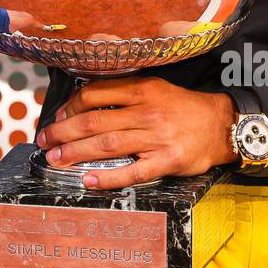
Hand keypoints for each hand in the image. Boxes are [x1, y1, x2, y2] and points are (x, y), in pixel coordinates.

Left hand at [34, 75, 236, 189]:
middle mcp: (147, 112)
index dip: (70, 107)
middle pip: (95, 122)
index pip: (95, 95)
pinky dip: (108, 177)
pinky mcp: (167, 161)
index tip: (57, 118)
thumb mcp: (155, 87)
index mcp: (142, 89)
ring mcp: (157, 138)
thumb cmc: (183, 107)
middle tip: (45, 142)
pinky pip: (132, 172)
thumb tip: (85, 102)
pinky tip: (88, 180)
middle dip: (63, 133)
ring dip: (76, 153)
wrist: (222, 125)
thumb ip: (125, 92)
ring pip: (107, 146)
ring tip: (55, 159)